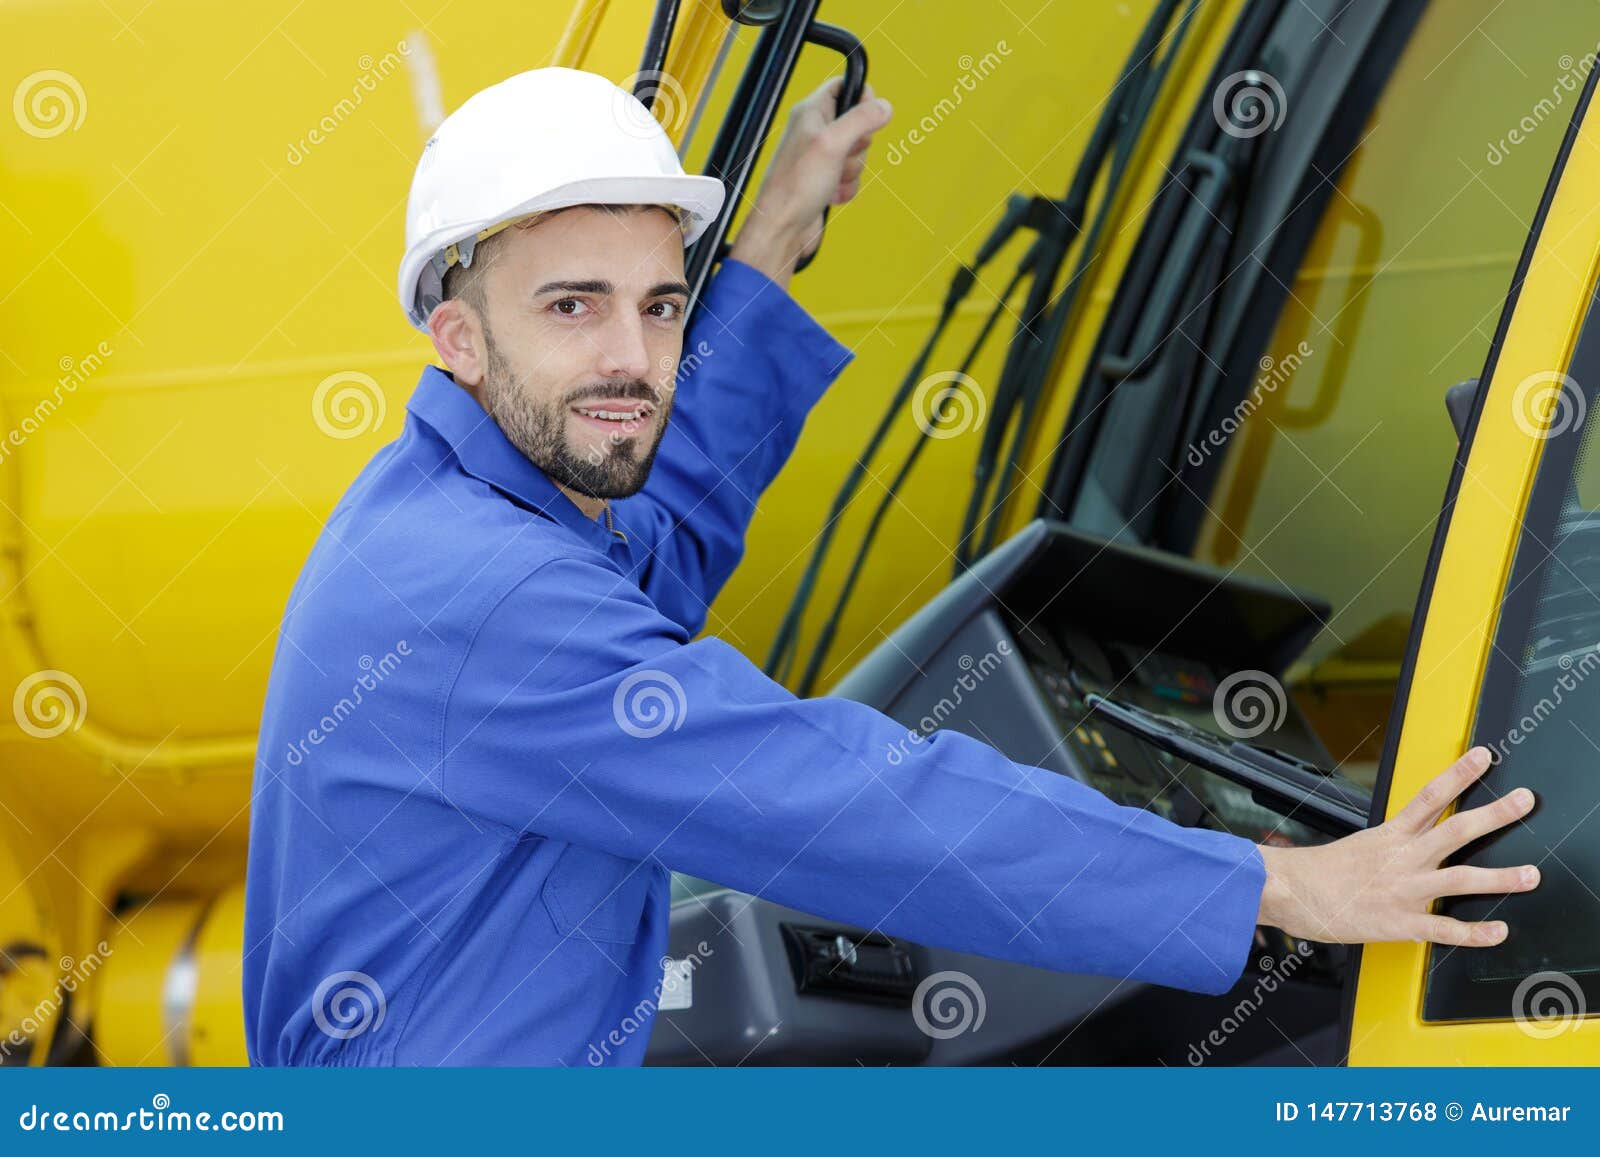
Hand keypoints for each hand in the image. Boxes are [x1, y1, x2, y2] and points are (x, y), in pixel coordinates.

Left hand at [729, 76, 892, 286]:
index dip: (862, 97)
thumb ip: (860, 120)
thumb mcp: (832, 144)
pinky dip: (847, 188)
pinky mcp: (825, 179)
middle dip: (859, 146)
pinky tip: (830, 195)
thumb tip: (884, 106)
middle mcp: (815, 131)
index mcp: (811, 112)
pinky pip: (851, 177)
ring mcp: (821, 157)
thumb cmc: (795, 186)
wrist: (782, 229)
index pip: (844, 86)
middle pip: (858, 123)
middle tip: (840, 156)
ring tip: (831, 180)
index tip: (868, 116)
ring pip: (857, 154)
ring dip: (852, 171)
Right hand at [1258, 746, 1538, 945]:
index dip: (1459, 774)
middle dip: (1495, 814)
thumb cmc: (1314, 873)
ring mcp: (1402, 889)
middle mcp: (1401, 858)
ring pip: (1460, 878)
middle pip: (1456, 830)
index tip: (1484, 758)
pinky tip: (1498, 932)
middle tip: (1524, 801)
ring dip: (1500, 877)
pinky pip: (1444, 928)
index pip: (1429, 796)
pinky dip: (1474, 933)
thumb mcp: (1353, 848)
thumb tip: (1403, 843)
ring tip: (1530, 874)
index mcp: (1388, 836)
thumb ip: (1385, 847)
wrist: (1286, 891)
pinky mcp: (1398, 922)